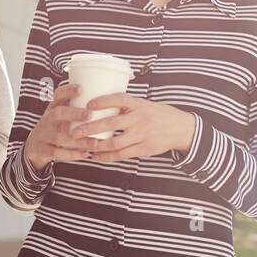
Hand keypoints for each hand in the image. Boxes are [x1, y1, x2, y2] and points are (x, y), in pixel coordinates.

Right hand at [24, 82, 94, 169]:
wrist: (35, 145)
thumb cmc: (57, 126)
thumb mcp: (62, 113)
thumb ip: (78, 106)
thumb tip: (108, 97)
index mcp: (54, 107)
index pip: (58, 95)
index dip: (68, 91)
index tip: (81, 88)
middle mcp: (48, 119)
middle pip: (59, 114)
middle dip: (74, 113)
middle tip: (90, 115)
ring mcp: (44, 134)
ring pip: (60, 137)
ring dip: (78, 140)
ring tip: (95, 142)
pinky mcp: (44, 149)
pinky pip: (58, 153)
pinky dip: (72, 155)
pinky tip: (85, 154)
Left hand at [70, 94, 196, 162]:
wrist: (181, 128)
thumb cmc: (158, 114)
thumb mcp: (144, 104)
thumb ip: (126, 106)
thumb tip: (99, 104)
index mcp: (139, 105)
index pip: (119, 99)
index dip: (103, 101)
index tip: (87, 104)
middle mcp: (140, 119)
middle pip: (112, 124)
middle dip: (90, 128)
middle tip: (75, 131)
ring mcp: (142, 135)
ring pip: (114, 143)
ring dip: (96, 145)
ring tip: (81, 145)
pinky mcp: (144, 149)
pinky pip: (122, 155)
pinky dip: (107, 157)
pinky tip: (96, 156)